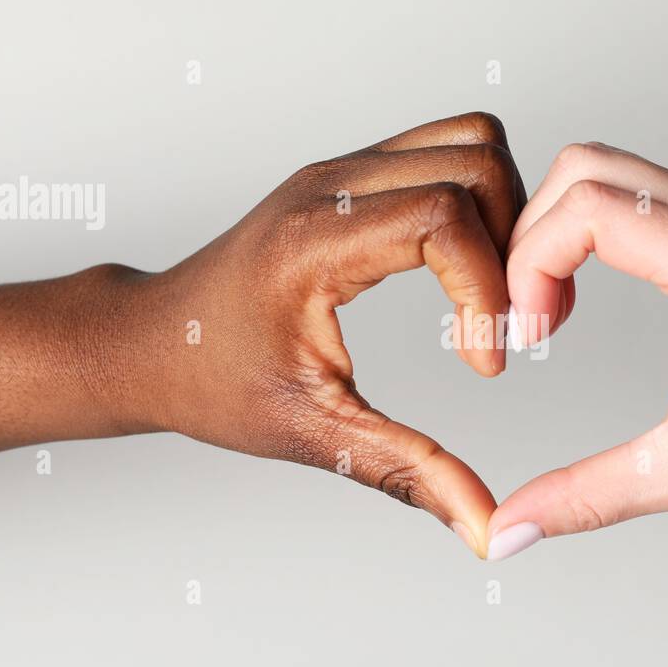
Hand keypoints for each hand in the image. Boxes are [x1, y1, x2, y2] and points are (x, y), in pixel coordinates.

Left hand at [0, 112, 524, 557]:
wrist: (152, 341)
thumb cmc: (213, 382)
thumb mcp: (312, 433)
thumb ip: (405, 472)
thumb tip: (483, 525)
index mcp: (314, 242)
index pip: (444, 215)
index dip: (488, 288)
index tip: (481, 359)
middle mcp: (330, 188)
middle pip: (475, 161)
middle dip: (514, 244)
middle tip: (501, 325)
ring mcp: (341, 173)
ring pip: (470, 141)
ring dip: (505, 214)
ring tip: (492, 294)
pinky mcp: (351, 178)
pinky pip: (444, 153)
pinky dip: (480, 202)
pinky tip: (467, 271)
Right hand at [486, 142, 667, 557]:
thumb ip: (592, 497)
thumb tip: (512, 529)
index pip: (588, 208)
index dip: (530, 264)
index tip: (531, 336)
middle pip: (582, 168)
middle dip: (529, 238)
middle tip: (528, 319)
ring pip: (601, 169)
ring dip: (553, 231)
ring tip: (549, 309)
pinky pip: (629, 188)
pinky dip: (583, 228)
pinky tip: (580, 291)